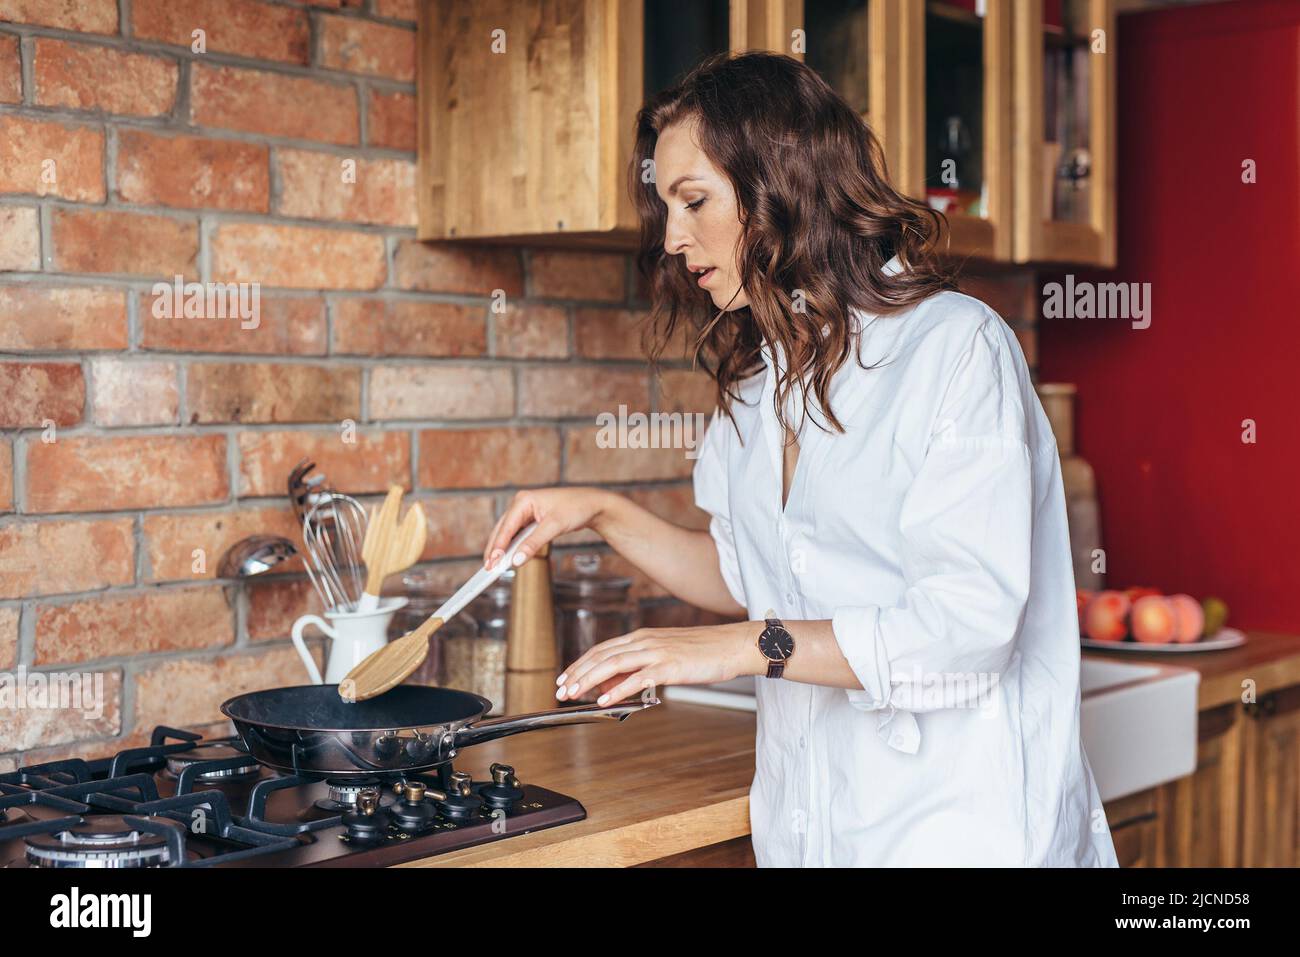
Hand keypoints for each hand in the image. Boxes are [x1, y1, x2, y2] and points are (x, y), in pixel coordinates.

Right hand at [482, 487, 611, 567]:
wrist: (593, 505)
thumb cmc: (576, 509)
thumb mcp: (554, 527)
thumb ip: (533, 543)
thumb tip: (516, 560)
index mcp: (524, 500)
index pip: (506, 526)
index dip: (497, 546)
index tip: (491, 562)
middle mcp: (521, 503)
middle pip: (502, 529)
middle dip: (495, 549)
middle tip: (488, 569)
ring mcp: (526, 511)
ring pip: (508, 532)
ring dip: (502, 548)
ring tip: (494, 566)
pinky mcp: (532, 519)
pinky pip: (517, 534)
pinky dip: (512, 546)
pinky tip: (507, 557)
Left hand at [555, 621, 761, 705]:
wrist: (732, 645)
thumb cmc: (703, 652)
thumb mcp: (664, 656)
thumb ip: (638, 667)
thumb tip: (612, 683)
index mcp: (642, 637)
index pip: (602, 649)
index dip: (580, 663)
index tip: (564, 677)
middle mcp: (645, 641)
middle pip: (601, 655)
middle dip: (576, 673)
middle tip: (560, 689)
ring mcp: (656, 651)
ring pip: (613, 664)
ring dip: (589, 680)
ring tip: (573, 694)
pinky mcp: (669, 665)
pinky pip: (637, 678)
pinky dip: (617, 688)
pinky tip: (604, 699)